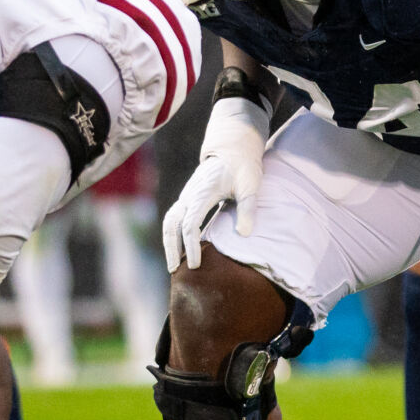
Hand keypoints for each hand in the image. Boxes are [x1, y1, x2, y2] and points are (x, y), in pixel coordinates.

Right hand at [162, 97, 269, 270]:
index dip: (190, 245)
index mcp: (203, 192)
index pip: (190, 223)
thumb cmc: (243, 167)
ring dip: (169, 243)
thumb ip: (248, 208)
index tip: (195, 265)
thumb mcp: (250, 185)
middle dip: (171, 248)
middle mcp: (190, 194)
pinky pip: (175, 219)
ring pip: (169, 221)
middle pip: (171, 224)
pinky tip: (180, 251)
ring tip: (174, 265)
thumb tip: (244, 234)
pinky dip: (173, 235)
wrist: (233, 148)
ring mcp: (187, 196)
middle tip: (175, 271)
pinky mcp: (189, 198)